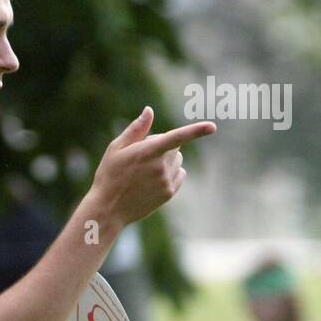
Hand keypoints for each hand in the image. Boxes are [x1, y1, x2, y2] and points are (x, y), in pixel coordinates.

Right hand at [89, 106, 216, 228]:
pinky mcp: (168, 193)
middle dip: (164, 147)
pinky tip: (154, 180)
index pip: (176, 137)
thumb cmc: (109, 175)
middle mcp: (160, 167)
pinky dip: (172, 173)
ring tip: (146, 172)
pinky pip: (180, 175)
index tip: (212, 128)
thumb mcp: (116, 148)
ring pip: (178, 161)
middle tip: (142, 159)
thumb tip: (149, 111)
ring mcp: (165, 182)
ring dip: (168, 160)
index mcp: (148, 152)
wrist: (108, 209)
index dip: (195, 131)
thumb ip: (136, 129)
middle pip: (175, 147)